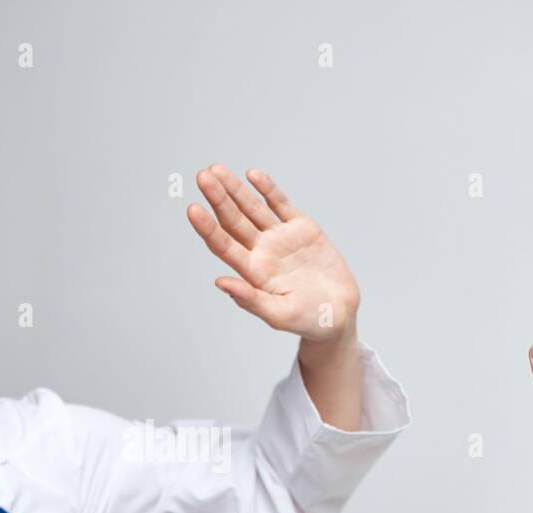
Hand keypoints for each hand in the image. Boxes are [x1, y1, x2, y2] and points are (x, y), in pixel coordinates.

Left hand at [186, 163, 358, 343]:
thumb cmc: (308, 320)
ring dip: (235, 189)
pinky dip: (268, 189)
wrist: (339, 313)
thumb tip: (220, 283)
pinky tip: (252, 175)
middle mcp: (262, 251)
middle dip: (218, 199)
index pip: (223, 245)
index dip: (208, 228)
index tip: (193, 210)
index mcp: (252, 272)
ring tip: (216, 170)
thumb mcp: (279, 314)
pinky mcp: (301, 228)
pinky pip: (281, 204)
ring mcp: (280, 238)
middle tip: (202, 177)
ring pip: (252, 208)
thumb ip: (250, 299)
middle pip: (233, 221)